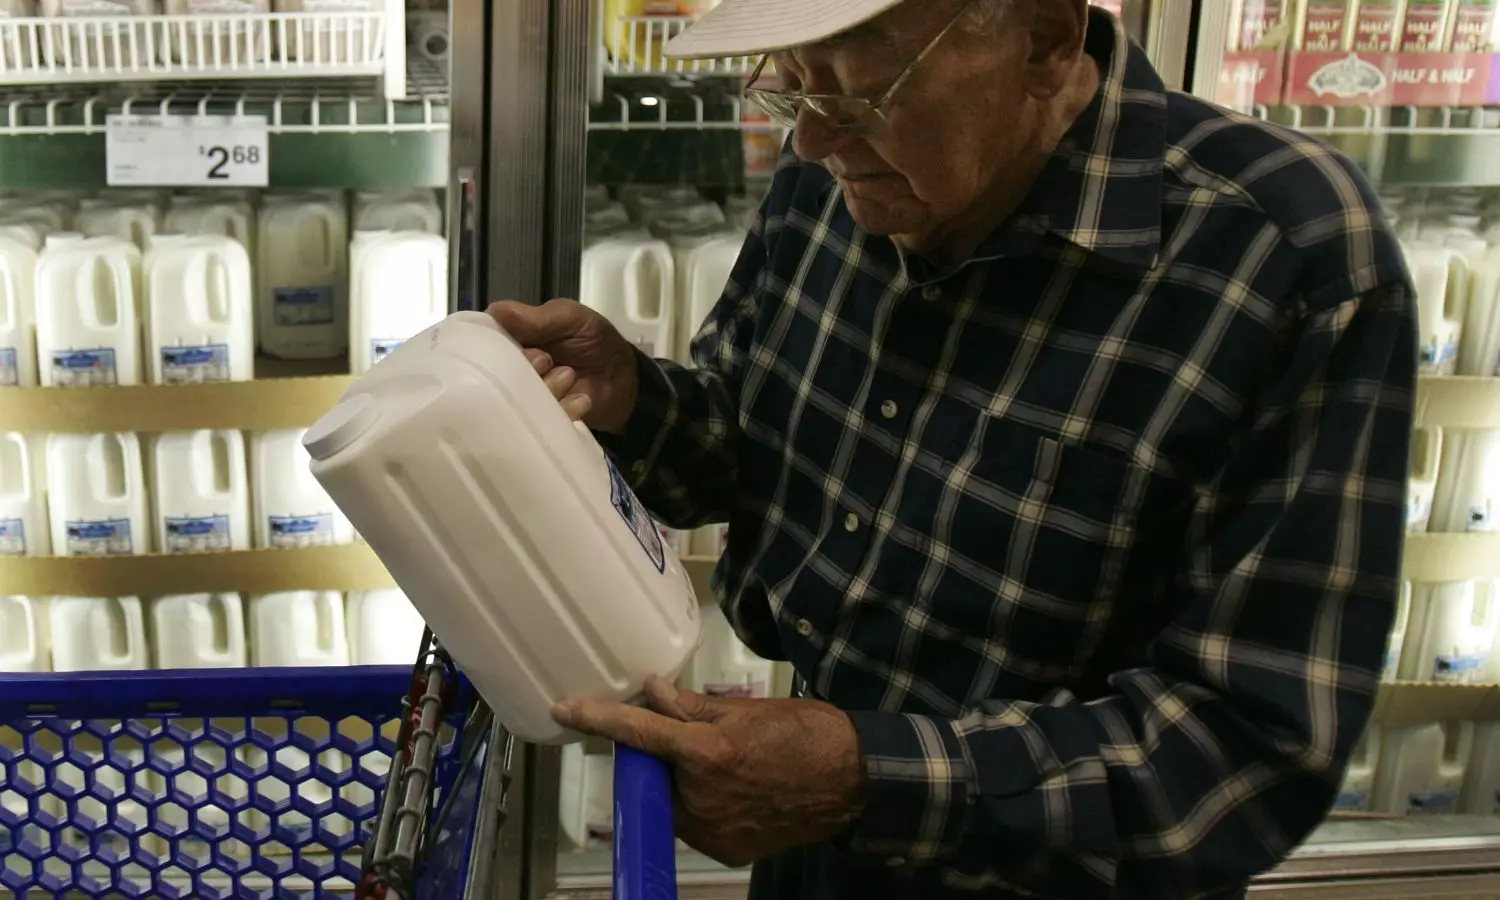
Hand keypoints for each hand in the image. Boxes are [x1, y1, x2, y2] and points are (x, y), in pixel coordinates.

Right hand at [490, 298, 639, 433]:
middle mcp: (513, 368)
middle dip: (525, 366)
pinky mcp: (542, 419)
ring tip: (569, 376)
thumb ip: (536, 318)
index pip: (486, 340)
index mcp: (513, 338)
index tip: (519, 343)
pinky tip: (581, 398)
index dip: (496, 343)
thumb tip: (494, 310)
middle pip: (499, 372)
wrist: (625, 380)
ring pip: (520, 397)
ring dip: (548, 386)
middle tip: (546, 360)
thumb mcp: (570, 318)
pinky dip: (564, 408)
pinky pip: (540, 420)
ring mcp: (527, 395)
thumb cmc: (594, 341)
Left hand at [553, 677, 865, 867]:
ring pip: (671, 803)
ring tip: (729, 767)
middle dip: (662, 759)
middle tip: (695, 743)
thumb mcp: (747, 709)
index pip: (638, 732)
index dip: (597, 719)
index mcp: (706, 752)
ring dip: (682, 784)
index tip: (564, 708)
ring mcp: (712, 830)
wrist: (853, 782)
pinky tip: (739, 791)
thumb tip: (652, 693)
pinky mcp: (724, 851)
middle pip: (653, 775)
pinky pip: (695, 825)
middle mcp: (701, 797)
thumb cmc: (806, 734)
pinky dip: (704, 806)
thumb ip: (692, 706)